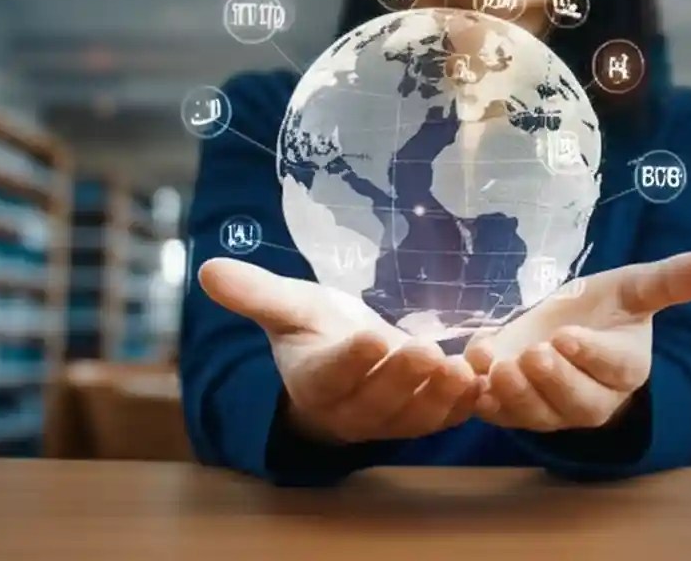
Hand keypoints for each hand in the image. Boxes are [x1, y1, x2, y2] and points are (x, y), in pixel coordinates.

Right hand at [198, 258, 482, 444]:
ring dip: (438, 396)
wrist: (342, 363)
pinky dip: (465, 402)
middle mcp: (350, 409)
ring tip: (458, 367)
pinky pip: (445, 418)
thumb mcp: (287, 306)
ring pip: (413, 417)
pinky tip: (482, 374)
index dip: (350, 361)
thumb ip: (254, 292)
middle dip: (401, 378)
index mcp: (313, 380)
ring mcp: (389, 421)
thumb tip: (208, 269)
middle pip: (376, 402)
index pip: (330, 375)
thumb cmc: (313, 331)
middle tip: (422, 349)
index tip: (369, 337)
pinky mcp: (422, 420)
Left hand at [464, 251, 690, 432]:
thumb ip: (672, 279)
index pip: (615, 368)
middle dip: (554, 381)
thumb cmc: (604, 307)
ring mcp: (554, 410)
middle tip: (534, 354)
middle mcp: (595, 397)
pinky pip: (503, 416)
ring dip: (516, 395)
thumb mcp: (634, 287)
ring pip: (539, 416)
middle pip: (579, 403)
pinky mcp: (519, 412)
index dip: (591, 355)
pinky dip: (486, 404)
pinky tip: (471, 382)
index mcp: (627, 366)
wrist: (565, 328)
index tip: (567, 335)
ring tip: (497, 367)